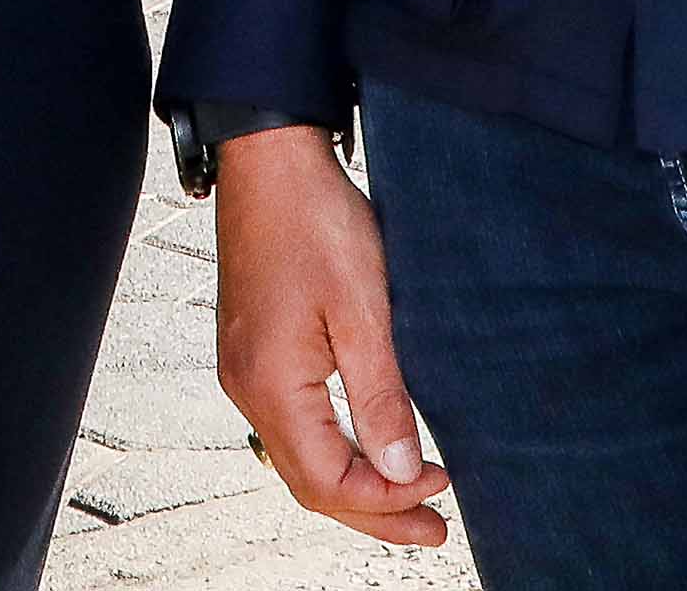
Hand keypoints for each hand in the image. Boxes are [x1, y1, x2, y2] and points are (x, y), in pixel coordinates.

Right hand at [210, 126, 450, 548]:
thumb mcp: (364, 312)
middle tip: (433, 526)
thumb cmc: (315, 222)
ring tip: (408, 497)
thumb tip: (402, 471)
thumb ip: (381, 398)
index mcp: (270, 384)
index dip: (387, 499)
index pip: (328, 480)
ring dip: (354, 484)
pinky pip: (290, 425)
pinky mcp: (252, 350)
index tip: (442, 487)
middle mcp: (246, 387)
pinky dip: (333, 449)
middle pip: (309, 481)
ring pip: (299, 456)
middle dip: (373, 512)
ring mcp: (244, 369)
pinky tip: (366, 446)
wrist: (268, 158)